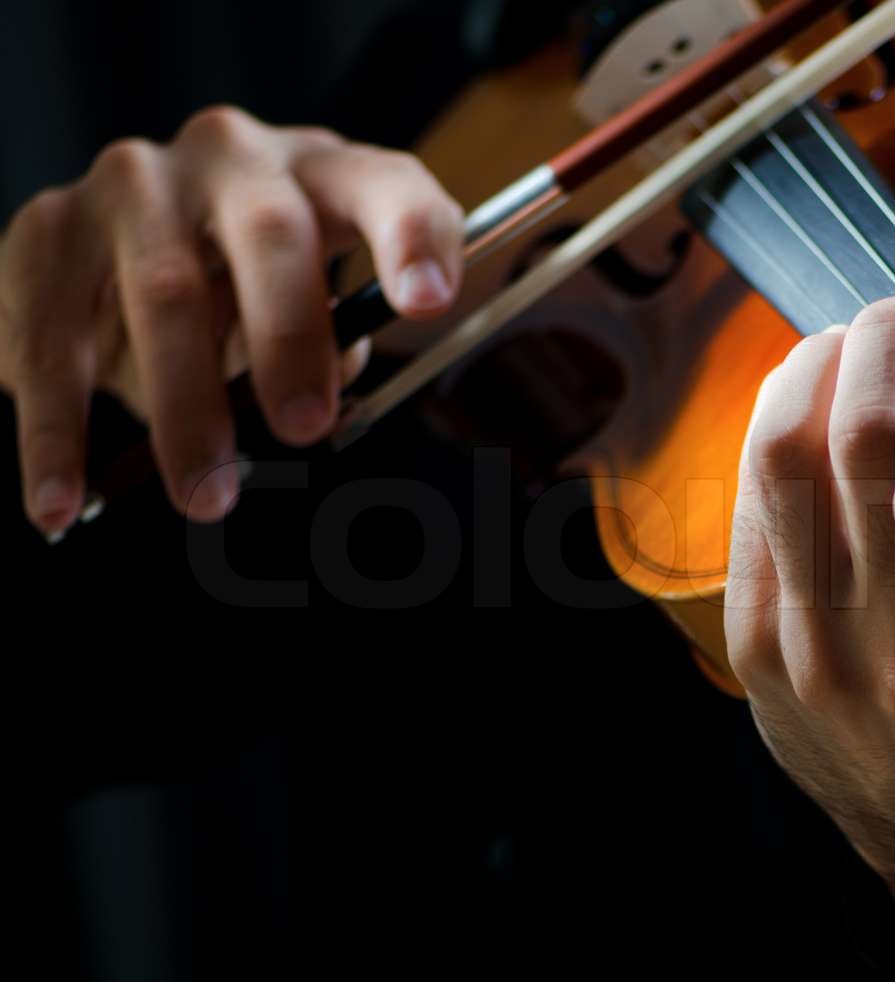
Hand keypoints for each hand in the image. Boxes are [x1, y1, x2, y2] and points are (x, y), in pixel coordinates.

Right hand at [0, 105, 464, 534]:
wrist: (128, 246)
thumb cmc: (256, 288)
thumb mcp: (313, 308)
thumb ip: (335, 345)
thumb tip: (323, 401)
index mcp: (326, 175)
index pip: (388, 188)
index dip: (412, 239)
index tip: (429, 301)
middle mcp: (235, 158)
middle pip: (272, 236)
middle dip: (290, 340)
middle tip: (306, 427)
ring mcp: (137, 184)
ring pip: (165, 290)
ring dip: (185, 405)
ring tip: (206, 492)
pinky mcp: (50, 226)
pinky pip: (52, 332)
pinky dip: (58, 427)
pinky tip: (65, 494)